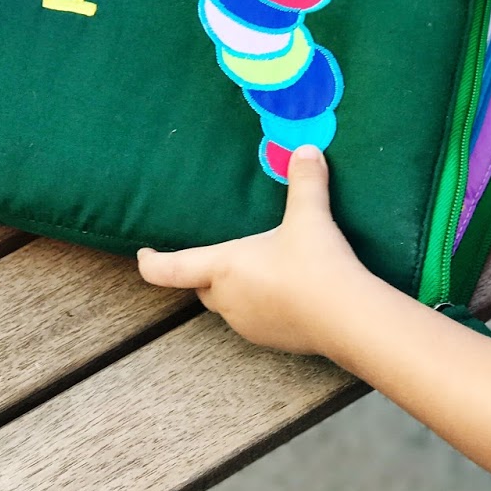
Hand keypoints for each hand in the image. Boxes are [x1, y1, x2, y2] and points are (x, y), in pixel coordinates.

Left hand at [136, 145, 367, 355]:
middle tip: (219, 255)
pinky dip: (260, 306)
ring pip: (228, 304)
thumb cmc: (315, 264)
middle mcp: (226, 299)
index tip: (144, 253)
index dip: (151, 262)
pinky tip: (286, 294)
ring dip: (235, 289)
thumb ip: (305, 181)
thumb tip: (307, 149)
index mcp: (223, 267)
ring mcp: (247, 324)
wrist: (346, 317)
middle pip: (201, 286)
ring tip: (260, 271)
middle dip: (203, 273)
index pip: (169, 269)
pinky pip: (253, 319)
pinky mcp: (271, 340)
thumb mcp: (310, 216)